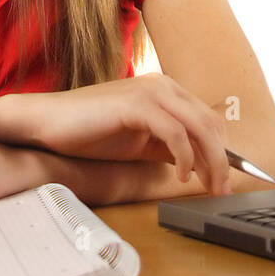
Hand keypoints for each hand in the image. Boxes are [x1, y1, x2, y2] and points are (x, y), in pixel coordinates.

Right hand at [23, 74, 231, 195]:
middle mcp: (162, 85)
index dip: (223, 151)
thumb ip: (168, 147)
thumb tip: (200, 165)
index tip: (225, 181)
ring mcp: (150, 91)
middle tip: (221, 190)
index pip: (208, 119)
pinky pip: (175, 132)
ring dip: (210, 161)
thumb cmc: (90, 132)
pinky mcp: (137, 104)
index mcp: (165, 90)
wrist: (49, 122)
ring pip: (199, 127)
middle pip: (210, 123)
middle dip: (222, 160)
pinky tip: (181, 176)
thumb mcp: (139, 142)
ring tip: (208, 187)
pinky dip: (185, 156)